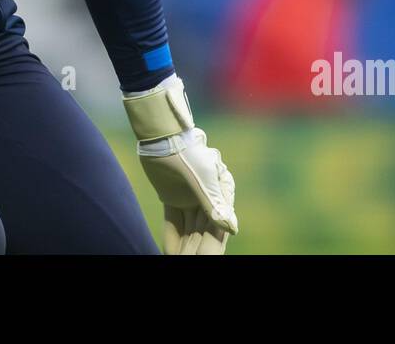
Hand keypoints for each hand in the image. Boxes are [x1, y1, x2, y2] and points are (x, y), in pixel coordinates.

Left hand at [123, 74, 237, 254]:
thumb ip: (214, 204)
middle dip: (197, 248)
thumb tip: (233, 229)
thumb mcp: (201, 179)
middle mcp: (208, 197)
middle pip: (204, 229)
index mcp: (222, 191)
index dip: (213, 246)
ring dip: (185, 245)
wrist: (161, 133)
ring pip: (189, 228)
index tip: (206, 258)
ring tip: (179, 259)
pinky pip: (174, 221)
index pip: (220, 225)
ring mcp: (190, 197)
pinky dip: (172, 236)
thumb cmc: (186, 151)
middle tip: (189, 260)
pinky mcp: (173, 196)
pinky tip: (169, 251)